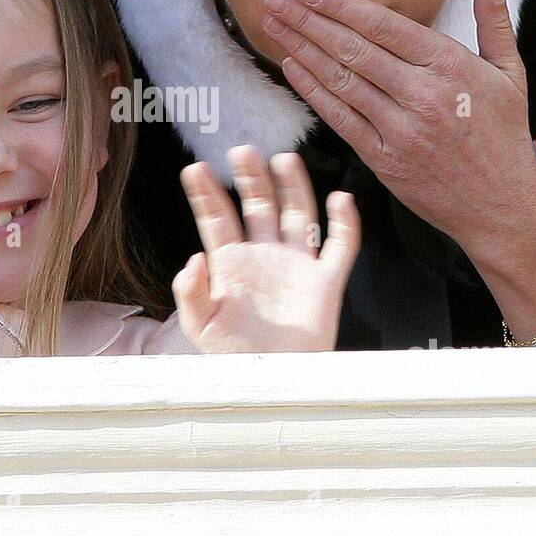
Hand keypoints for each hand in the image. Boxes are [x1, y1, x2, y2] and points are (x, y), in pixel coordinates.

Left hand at [173, 144, 359, 352]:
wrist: (272, 384)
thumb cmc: (233, 356)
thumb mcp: (200, 326)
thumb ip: (190, 292)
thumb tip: (194, 258)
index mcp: (230, 263)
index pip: (217, 219)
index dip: (206, 194)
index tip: (193, 169)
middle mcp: (264, 256)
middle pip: (258, 206)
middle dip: (251, 179)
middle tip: (242, 151)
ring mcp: (296, 266)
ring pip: (297, 214)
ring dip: (292, 187)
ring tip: (283, 159)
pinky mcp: (325, 282)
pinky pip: (340, 247)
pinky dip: (345, 223)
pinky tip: (341, 199)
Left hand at [262, 0, 535, 250]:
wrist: (501, 206)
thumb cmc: (503, 136)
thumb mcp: (510, 74)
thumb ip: (494, 23)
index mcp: (450, 66)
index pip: (385, 27)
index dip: (343, 7)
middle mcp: (422, 95)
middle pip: (353, 50)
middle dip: (309, 21)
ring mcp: (400, 129)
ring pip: (341, 81)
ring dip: (301, 50)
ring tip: (273, 26)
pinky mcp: (384, 159)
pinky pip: (340, 118)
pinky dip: (313, 91)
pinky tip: (292, 67)